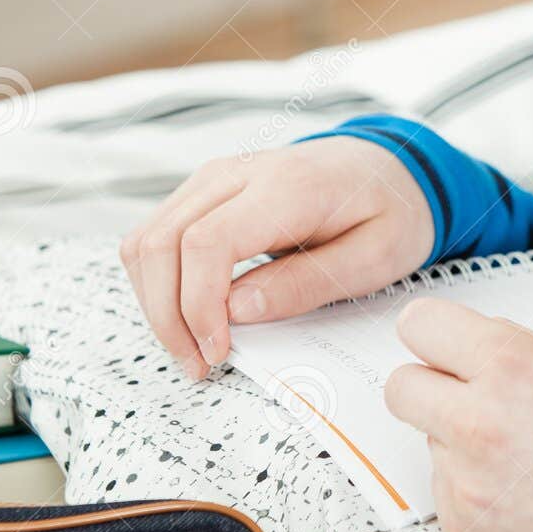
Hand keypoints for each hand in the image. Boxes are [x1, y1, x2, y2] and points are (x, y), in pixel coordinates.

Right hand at [120, 137, 434, 379]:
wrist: (387, 166)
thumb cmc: (387, 210)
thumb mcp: (373, 258)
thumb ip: (305, 284)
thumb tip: (237, 312)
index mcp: (286, 186)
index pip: (206, 241)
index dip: (198, 305)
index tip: (216, 350)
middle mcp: (236, 174)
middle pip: (161, 242)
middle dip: (167, 316)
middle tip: (199, 365)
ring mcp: (213, 179)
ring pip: (146, 241)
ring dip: (156, 303)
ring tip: (193, 349)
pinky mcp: (203, 193)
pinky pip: (155, 237)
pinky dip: (159, 284)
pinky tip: (190, 317)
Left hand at [384, 298, 532, 531]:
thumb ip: (515, 349)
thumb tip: (465, 345)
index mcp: (509, 365)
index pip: (418, 325)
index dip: (435, 337)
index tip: (446, 350)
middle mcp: (476, 421)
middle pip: (401, 388)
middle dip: (431, 390)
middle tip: (473, 404)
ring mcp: (465, 483)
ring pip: (432, 445)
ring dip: (462, 448)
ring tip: (527, 466)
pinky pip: (447, 496)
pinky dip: (477, 496)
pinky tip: (525, 502)